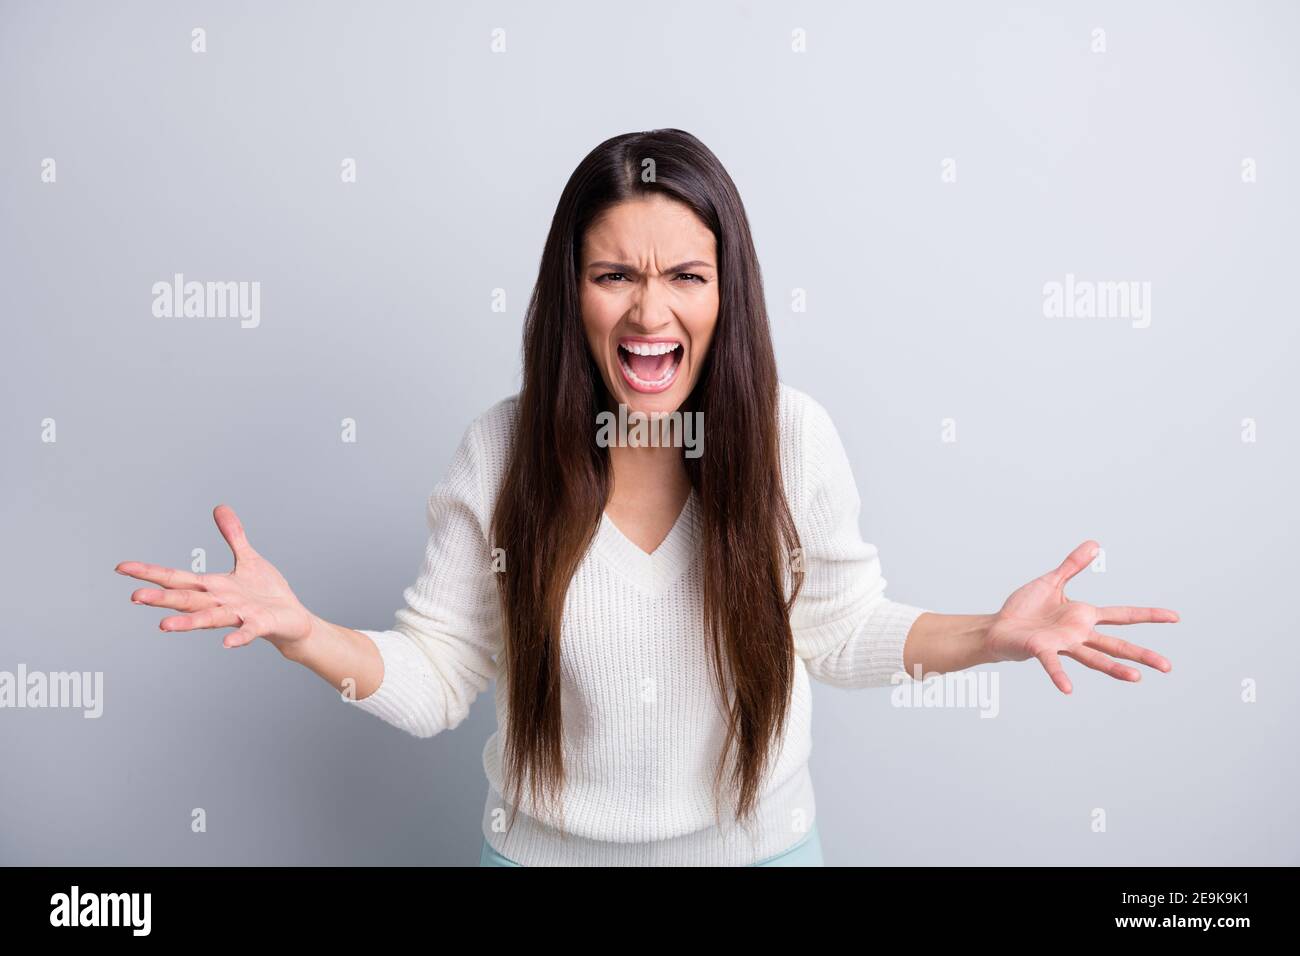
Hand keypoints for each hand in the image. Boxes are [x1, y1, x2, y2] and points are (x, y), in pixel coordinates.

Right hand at [116, 504, 316, 653]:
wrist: (292, 621)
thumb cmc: (267, 593)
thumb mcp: (248, 559)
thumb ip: (233, 535)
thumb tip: (219, 507)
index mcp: (214, 587)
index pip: (176, 578)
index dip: (150, 573)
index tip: (122, 567)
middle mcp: (221, 603)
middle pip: (186, 599)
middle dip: (161, 598)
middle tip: (134, 597)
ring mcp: (239, 615)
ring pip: (209, 618)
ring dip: (188, 623)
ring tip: (164, 626)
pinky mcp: (260, 624)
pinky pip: (247, 631)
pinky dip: (238, 637)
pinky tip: (227, 643)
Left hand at [984, 540, 1177, 693]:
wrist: (998, 626)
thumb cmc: (1024, 608)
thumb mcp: (1051, 581)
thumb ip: (1072, 565)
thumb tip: (1094, 544)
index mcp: (1083, 616)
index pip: (1122, 616)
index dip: (1148, 615)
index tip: (1174, 617)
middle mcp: (1078, 634)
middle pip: (1116, 645)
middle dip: (1141, 654)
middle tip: (1167, 666)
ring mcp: (1062, 644)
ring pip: (1093, 658)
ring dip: (1114, 669)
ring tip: (1136, 678)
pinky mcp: (1041, 649)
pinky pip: (1052, 663)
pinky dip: (1059, 675)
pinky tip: (1068, 689)